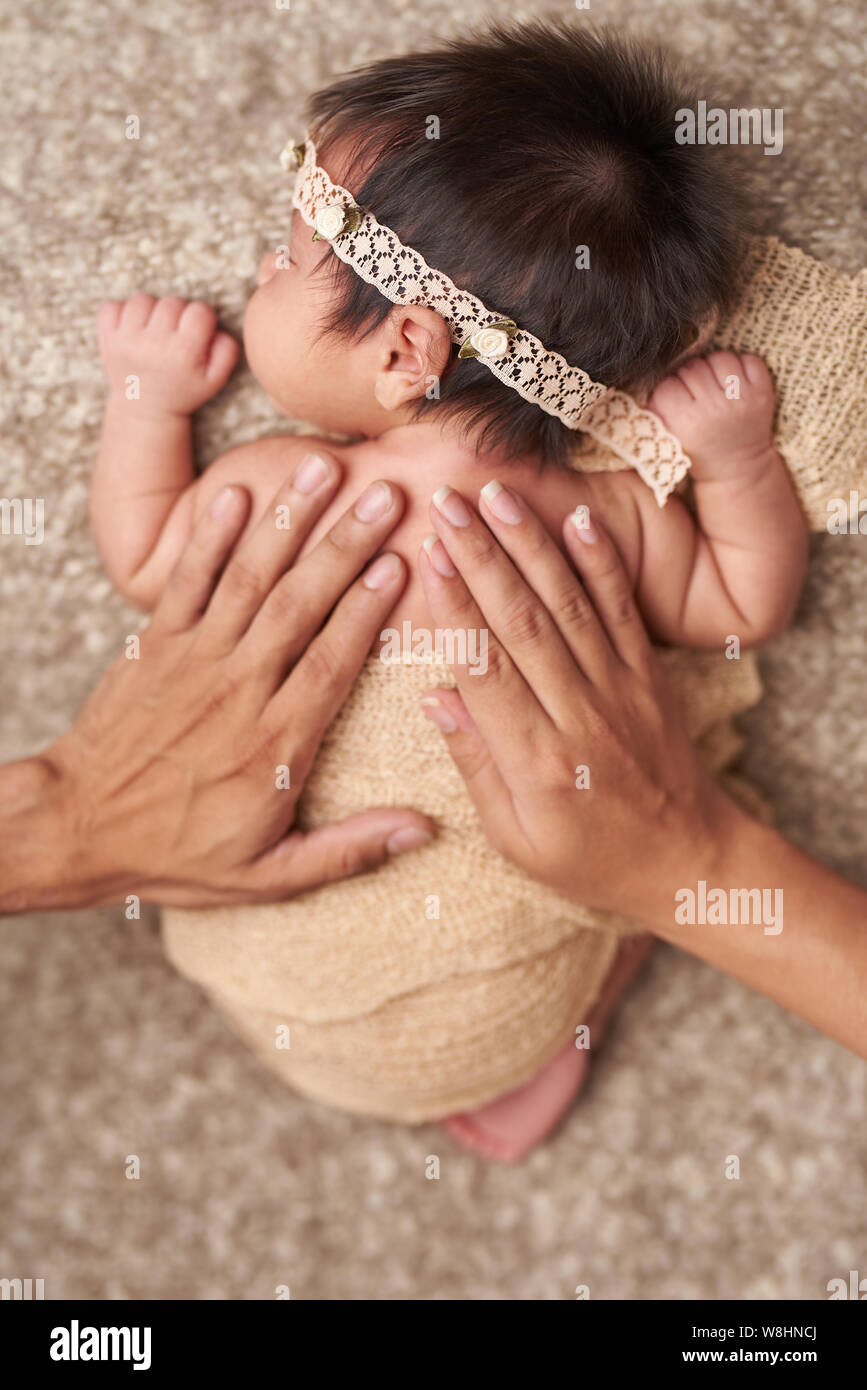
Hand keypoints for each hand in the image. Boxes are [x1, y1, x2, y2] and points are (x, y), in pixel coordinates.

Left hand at [8, 457, 432, 911]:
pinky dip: (209, 536)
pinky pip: (184, 581)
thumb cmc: (179, 853)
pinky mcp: (154, 644)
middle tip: (383, 493)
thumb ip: (348, 849)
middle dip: (343, 545)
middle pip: (298, 605)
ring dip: (287, 521)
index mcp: (273, 744)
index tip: (401, 564)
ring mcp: (192, 660)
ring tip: (321, 468)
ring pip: (246, 579)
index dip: (367, 610)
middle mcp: (236, 691)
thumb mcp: (270, 876)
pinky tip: (237, 494)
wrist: (77, 830)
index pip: (331, 663)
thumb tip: (424, 830)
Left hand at [97, 294, 239, 418]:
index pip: (200, 311)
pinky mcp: (107, 338)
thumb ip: (227, 351)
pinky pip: (112, 306)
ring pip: (143, 299)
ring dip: (151, 311)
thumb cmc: (183, 389)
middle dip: (178, 313)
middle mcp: (154, 344)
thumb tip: (218, 327)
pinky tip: (132, 329)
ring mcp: (127, 340)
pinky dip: (121, 312)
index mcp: (184, 352)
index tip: (197, 333)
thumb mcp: (215, 380)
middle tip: (175, 334)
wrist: (145, 410)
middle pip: (172, 301)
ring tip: (154, 330)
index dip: (202, 318)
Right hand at [417, 482, 866, 1061]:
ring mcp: (619, 691)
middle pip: (522, 623)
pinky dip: (602, 562)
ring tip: (499, 494)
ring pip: (568, 605)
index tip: (425, 554)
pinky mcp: (649, 676)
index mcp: (536, 761)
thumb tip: (435, 694)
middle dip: (481, 556)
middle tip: (448, 501)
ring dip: (532, 544)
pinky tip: (580, 517)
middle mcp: (578, 716)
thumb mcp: (514, 838)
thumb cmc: (589, 858)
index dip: (453, 607)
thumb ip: (475, 763)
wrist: (688, 860)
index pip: (484, 668)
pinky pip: (621, 611)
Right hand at [647, 351, 775, 479]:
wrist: (737, 468)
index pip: (667, 384)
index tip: (676, 400)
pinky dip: (742, 365)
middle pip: (692, 367)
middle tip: (695, 393)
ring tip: (714, 384)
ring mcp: (741, 399)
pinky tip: (734, 382)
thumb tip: (651, 376)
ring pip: (719, 357)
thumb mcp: (669, 439)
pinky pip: (749, 359)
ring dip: (714, 367)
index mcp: (687, 422)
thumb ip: (657, 411)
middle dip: (690, 376)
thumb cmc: (699, 451)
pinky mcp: (762, 393)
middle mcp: (714, 409)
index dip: (669, 389)